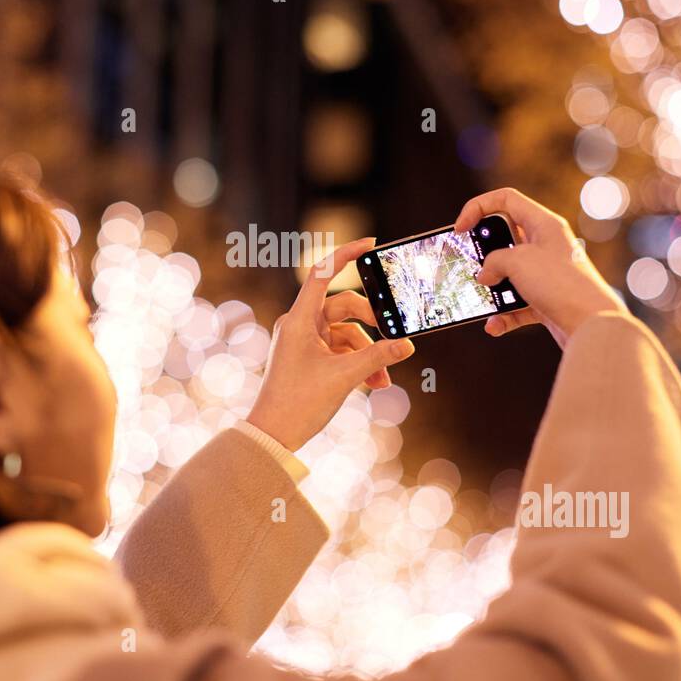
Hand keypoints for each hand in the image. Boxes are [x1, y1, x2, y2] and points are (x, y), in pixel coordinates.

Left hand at [246, 239, 415, 450]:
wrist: (273, 435)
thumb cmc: (298, 403)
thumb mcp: (345, 377)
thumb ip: (378, 357)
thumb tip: (407, 345)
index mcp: (299, 319)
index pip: (322, 273)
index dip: (346, 254)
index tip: (371, 244)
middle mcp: (300, 325)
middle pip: (344, 307)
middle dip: (371, 325)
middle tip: (392, 339)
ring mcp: (304, 342)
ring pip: (346, 333)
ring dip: (368, 353)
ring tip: (384, 378)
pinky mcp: (309, 359)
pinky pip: (340, 351)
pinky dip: (358, 363)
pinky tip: (375, 383)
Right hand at [455, 188, 627, 348]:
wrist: (592, 324)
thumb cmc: (561, 284)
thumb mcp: (518, 262)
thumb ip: (494, 261)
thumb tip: (485, 274)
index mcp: (544, 224)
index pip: (506, 200)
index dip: (479, 207)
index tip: (460, 228)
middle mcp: (546, 245)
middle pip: (505, 238)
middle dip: (483, 252)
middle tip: (469, 263)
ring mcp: (546, 273)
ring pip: (509, 274)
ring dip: (492, 287)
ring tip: (481, 297)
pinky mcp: (546, 299)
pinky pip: (517, 303)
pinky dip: (503, 314)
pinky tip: (494, 324)